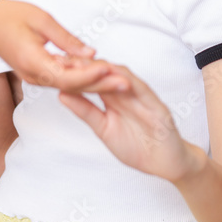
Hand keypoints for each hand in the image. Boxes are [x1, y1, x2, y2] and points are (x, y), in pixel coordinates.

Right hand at [0, 0, 128, 93]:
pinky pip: (62, 79)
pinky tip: (98, 73)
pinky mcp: (37, 73)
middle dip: (100, 84)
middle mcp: (34, 75)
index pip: (67, 75)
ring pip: (69, 85)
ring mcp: (35, 77)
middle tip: (126, 83)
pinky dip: (80, 77)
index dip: (90, 74)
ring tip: (118, 79)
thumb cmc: (8, 17)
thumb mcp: (41, 20)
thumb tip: (91, 51)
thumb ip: (66, 39)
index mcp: (33, 62)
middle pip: (72, 86)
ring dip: (94, 83)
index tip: (110, 69)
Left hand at [59, 65, 202, 183]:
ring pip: (121, 75)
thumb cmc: (138, 147)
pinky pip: (141, 89)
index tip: (54, 65)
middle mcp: (127, 92)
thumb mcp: (105, 130)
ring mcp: (142, 96)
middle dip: (84, 64)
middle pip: (104, 73)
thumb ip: (87, 111)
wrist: (167, 163)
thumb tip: (62, 94)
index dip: (74, 72)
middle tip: (63, 58)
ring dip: (103, 68)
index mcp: (113, 98)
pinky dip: (128, 81)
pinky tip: (114, 74)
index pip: (91, 80)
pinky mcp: (156, 105)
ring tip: (83, 62)